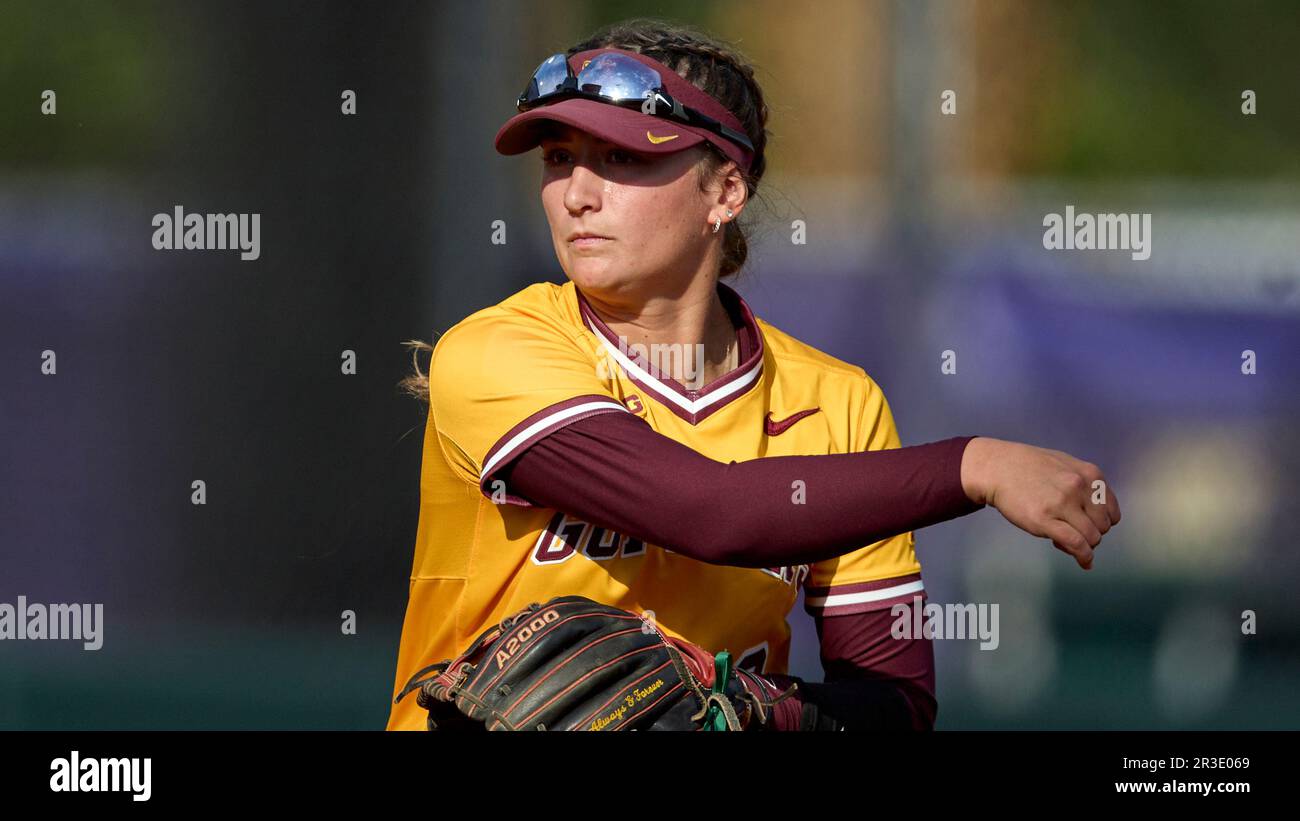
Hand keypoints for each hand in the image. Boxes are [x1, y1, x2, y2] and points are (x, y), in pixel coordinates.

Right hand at [960, 437, 1120, 569]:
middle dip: (1091, 535)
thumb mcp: (1066, 466)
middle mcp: (1080, 488)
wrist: (998, 467)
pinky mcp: (1044, 519)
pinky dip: (1084, 557)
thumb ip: (1086, 486)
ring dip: (1085, 546)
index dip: (1100, 524)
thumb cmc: (1030, 467)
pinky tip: (1084, 562)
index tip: (1086, 526)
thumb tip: (1101, 516)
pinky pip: (1076, 544)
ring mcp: (1063, 503)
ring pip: (1092, 538)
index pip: (1111, 512)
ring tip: (1066, 542)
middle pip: (1103, 527)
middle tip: (1071, 533)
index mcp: (1090, 475)